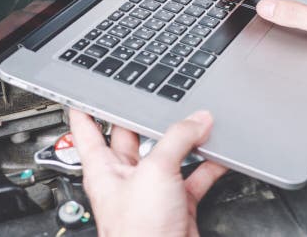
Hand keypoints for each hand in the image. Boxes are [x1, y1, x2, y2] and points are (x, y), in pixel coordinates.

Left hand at [69, 108, 227, 236]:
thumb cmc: (138, 233)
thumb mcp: (155, 171)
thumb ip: (177, 140)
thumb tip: (196, 120)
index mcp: (103, 167)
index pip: (87, 126)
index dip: (87, 102)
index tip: (91, 84)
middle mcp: (126, 177)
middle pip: (132, 136)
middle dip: (147, 116)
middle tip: (158, 93)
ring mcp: (152, 191)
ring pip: (169, 154)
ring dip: (185, 138)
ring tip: (200, 118)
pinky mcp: (177, 204)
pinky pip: (194, 176)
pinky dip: (209, 164)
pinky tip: (219, 152)